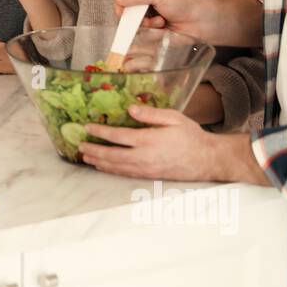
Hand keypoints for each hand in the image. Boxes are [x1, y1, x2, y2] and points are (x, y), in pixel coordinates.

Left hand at [77, 105, 265, 184]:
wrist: (207, 160)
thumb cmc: (191, 136)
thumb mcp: (174, 118)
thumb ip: (151, 114)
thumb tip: (130, 109)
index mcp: (149, 141)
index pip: (118, 137)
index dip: (100, 133)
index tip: (87, 127)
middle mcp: (144, 157)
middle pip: (112, 156)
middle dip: (94, 150)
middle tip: (80, 145)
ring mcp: (146, 169)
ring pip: (116, 168)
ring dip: (99, 162)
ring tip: (86, 156)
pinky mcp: (149, 176)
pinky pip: (125, 174)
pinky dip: (111, 170)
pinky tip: (103, 167)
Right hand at [114, 0, 212, 38]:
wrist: (199, 22)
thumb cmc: (182, 4)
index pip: (126, 1)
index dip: (122, 6)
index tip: (122, 10)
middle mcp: (147, 10)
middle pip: (129, 16)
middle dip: (137, 16)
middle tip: (146, 16)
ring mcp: (151, 23)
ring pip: (137, 26)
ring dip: (148, 24)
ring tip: (161, 21)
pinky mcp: (155, 36)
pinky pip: (145, 36)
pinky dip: (153, 31)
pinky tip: (163, 27)